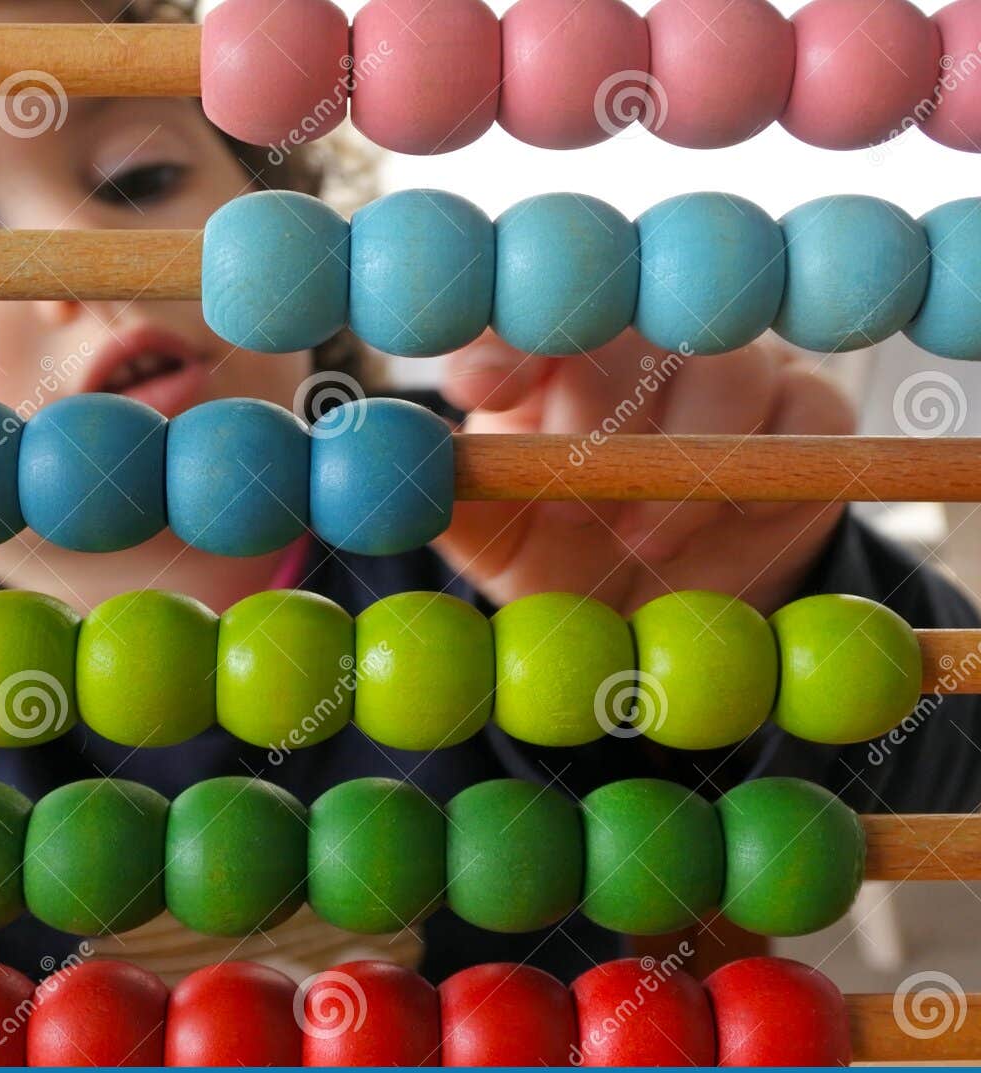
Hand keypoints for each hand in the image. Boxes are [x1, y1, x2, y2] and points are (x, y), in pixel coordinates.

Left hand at [436, 331, 854, 613]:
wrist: (663, 615)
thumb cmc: (563, 559)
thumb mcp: (497, 545)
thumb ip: (454, 505)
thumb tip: (398, 472)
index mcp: (547, 361)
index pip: (520, 321)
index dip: (502, 347)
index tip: (482, 392)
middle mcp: (636, 345)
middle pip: (629, 332)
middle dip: (597, 414)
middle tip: (568, 502)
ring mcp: (727, 366)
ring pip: (727, 366)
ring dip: (686, 454)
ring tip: (640, 539)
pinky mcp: (808, 405)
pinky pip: (810, 408)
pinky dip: (769, 466)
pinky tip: (730, 516)